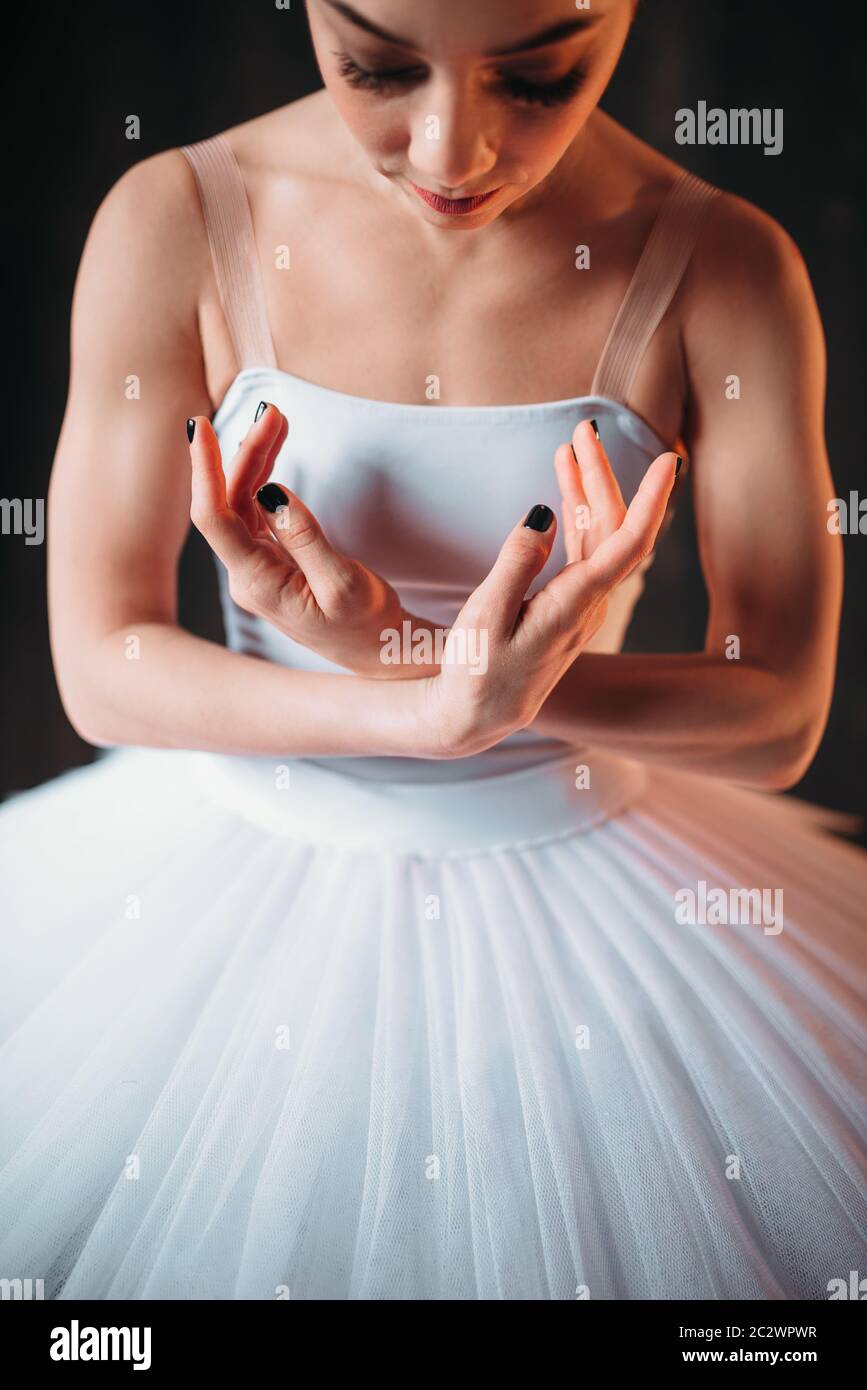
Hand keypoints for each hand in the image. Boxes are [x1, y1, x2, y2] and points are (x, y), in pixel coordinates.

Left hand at [187, 402, 422, 676]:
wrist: (378, 654)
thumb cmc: (366, 626)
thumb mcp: (344, 583)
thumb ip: (306, 537)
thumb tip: (270, 492)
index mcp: (258, 583)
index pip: (214, 518)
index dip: (203, 470)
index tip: (200, 427)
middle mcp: (248, 576)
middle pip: (231, 502)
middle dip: (246, 453)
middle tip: (274, 413)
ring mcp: (257, 568)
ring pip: (244, 504)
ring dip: (257, 460)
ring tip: (278, 421)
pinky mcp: (272, 562)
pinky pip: (257, 512)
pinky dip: (265, 477)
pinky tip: (274, 454)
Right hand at [416, 420, 679, 757]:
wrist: (474, 718)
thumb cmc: (474, 672)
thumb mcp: (483, 619)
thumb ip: (514, 565)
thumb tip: (546, 514)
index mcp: (571, 608)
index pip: (627, 546)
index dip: (652, 500)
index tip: (670, 460)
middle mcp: (588, 607)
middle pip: (612, 530)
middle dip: (603, 475)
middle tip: (584, 429)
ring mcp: (581, 607)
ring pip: (599, 539)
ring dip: (588, 491)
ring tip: (570, 447)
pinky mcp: (568, 608)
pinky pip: (584, 553)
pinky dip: (577, 516)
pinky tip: (565, 494)